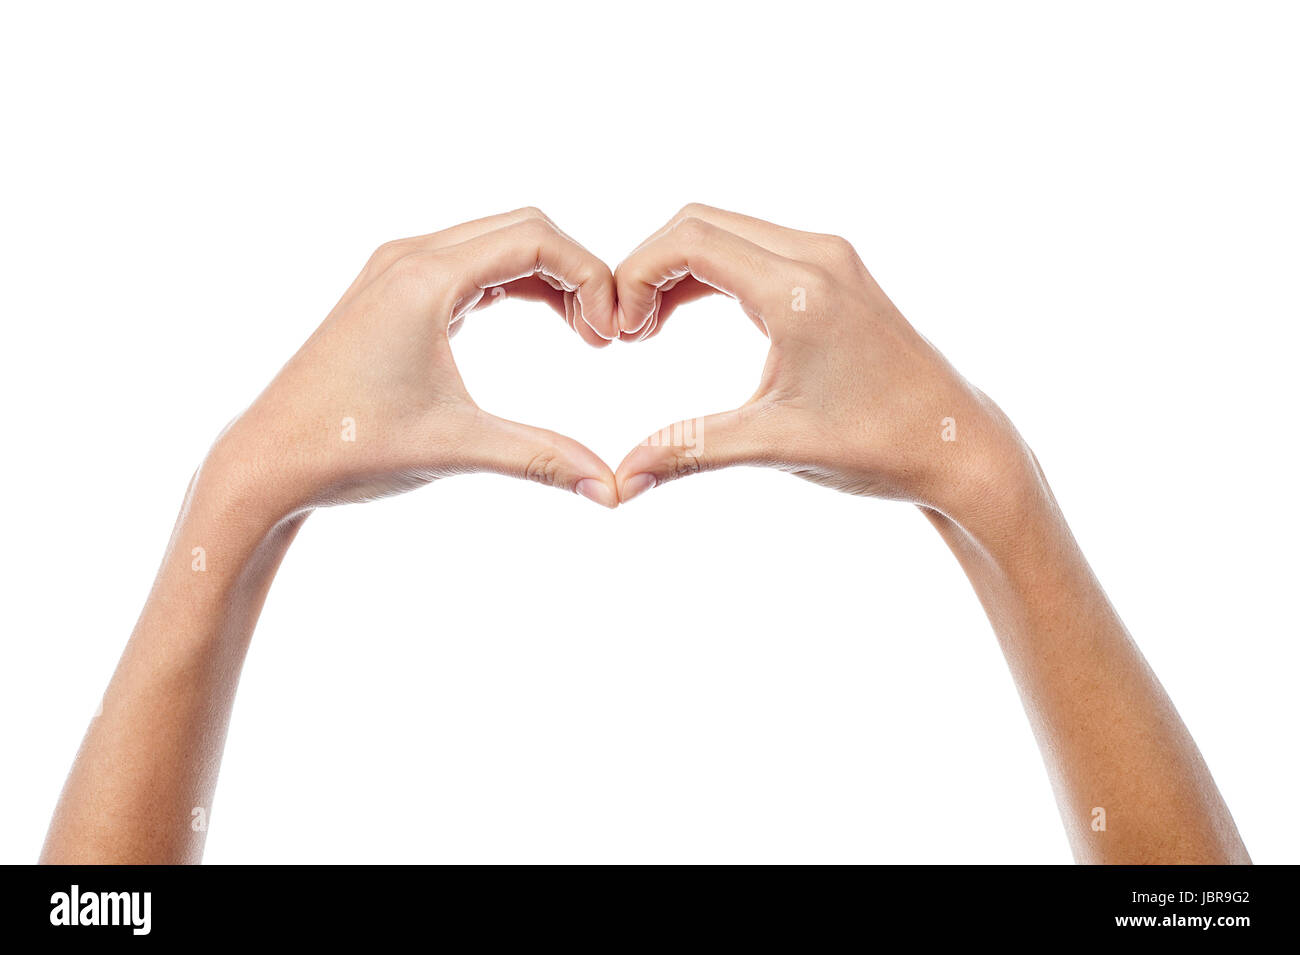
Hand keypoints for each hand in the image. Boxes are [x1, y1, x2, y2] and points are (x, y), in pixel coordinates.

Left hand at [210, 208, 621, 520]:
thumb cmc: (349, 449)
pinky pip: (471, 265)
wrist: (268, 462)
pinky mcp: (392, 294)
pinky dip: (515, 284)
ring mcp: (396, 272)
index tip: (614, 334)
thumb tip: (614, 490)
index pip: (535, 239)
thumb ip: (542, 459)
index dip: (591, 277)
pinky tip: (544, 321)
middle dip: (577, 271)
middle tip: (608, 334)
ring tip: (586, 333)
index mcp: (424, 277)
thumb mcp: (457, 448)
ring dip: (548, 276)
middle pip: (522, 227)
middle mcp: (409, 259)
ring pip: (496, 243)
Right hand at [611, 204, 1034, 527]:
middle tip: (626, 331)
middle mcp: (818, 257)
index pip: (691, 240)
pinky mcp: (836, 274)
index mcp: (801, 289)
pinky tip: (684, 317)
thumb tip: (618, 481)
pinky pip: (753, 250)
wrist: (958, 446)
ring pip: (726, 232)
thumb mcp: (775, 445)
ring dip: (677, 269)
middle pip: (701, 223)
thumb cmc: (879, 447)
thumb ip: (690, 451)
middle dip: (648, 267)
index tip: (619, 332)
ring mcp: (831, 260)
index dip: (635, 275)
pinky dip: (710, 273)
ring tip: (648, 329)